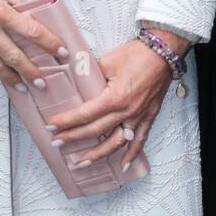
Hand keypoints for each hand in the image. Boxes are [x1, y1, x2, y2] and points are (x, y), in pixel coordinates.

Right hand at [0, 0, 66, 90]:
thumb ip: (18, 5)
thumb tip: (33, 19)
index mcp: (0, 11)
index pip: (31, 31)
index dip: (48, 43)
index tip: (61, 52)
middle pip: (14, 56)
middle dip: (31, 71)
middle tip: (43, 82)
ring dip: (12, 78)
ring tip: (25, 87)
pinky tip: (3, 73)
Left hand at [47, 37, 174, 168]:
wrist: (163, 50)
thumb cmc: (137, 53)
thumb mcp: (108, 61)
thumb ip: (92, 76)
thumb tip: (79, 84)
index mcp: (114, 97)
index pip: (84, 114)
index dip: (66, 121)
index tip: (52, 125)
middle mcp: (126, 111)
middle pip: (95, 131)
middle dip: (73, 138)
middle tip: (56, 143)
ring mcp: (138, 116)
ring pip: (115, 142)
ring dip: (97, 155)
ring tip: (81, 163)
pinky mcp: (148, 116)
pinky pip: (140, 140)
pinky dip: (132, 154)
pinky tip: (122, 166)